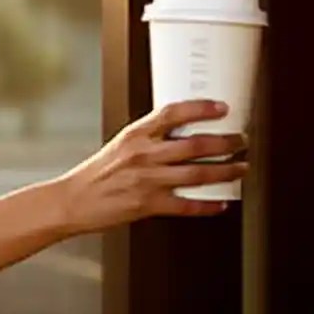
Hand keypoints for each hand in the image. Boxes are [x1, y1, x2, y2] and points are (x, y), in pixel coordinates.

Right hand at [52, 99, 247, 235]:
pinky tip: (221, 202)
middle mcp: (143, 155)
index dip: (201, 109)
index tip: (221, 107)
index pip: (172, 114)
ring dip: (226, 171)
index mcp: (134, 136)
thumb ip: (147, 140)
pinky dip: (208, 204)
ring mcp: (147, 181)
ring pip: (198, 174)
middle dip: (225, 142)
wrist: (73, 200)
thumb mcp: (119, 146)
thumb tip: (180, 134)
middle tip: (240, 141)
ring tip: (240, 167)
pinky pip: (187, 205)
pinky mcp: (149, 205)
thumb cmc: (95, 175)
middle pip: (194, 145)